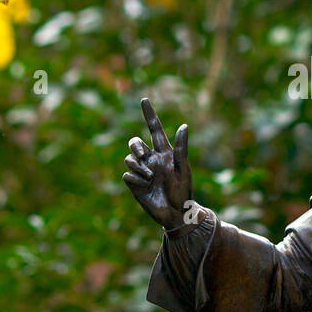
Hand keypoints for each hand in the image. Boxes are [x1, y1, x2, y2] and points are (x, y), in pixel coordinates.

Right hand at [122, 98, 192, 230]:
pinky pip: (128, 174)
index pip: (155, 129)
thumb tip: (184, 125)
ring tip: (151, 177)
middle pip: (135, 143)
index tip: (144, 99)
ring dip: (139, 166)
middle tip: (142, 154)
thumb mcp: (184, 169)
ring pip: (129, 158)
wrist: (176, 212)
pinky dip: (137, 178)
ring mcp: (142, 170)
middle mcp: (151, 159)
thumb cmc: (183, 190)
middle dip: (135, 146)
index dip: (149, 114)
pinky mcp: (134, 183)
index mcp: (165, 152)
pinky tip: (146, 186)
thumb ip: (182, 148)